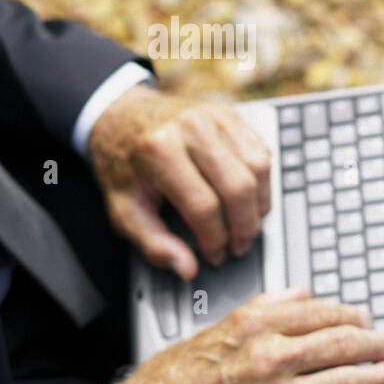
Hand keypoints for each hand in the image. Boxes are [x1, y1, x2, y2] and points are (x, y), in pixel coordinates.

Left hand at [88, 84, 270, 279]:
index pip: (204, 206)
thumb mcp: (124, 210)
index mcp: (158, 151)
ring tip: (245, 226)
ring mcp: (213, 116)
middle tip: (237, 247)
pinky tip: (247, 199)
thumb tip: (187, 269)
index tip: (213, 255)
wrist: (121, 118)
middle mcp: (190, 128)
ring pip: (258, 168)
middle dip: (244, 227)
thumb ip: (153, 243)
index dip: (214, 240)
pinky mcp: (229, 113)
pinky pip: (262, 151)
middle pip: (238, 186)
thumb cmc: (124, 166)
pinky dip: (262, 181)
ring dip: (258, 205)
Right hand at [116, 286, 383, 383]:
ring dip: (377, 376)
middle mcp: (269, 355)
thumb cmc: (173, 379)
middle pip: (341, 343)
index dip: (351, 316)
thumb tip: (298, 293)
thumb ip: (262, 307)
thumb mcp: (216, 328)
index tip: (366, 319)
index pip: (319, 312)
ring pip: (343, 379)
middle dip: (377, 343)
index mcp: (253, 324)